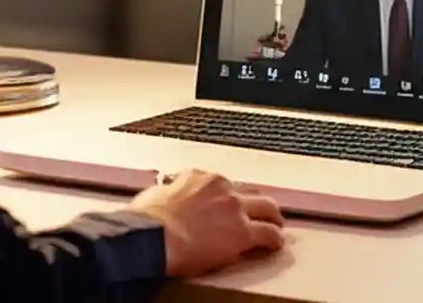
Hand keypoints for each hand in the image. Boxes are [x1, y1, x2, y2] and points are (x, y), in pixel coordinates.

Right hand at [128, 169, 284, 276]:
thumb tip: (161, 197)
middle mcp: (220, 187)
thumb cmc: (146, 220)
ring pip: (266, 207)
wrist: (153, 236)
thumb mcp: (155, 195)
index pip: (220, 184)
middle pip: (248, 191)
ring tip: (275, 225)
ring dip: (271, 217)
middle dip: (255, 202)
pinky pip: (268, 233)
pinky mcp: (242, 232)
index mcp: (198, 177)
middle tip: (260, 211)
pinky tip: (275, 244)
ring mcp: (234, 208)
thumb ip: (166, 193)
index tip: (224, 204)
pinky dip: (274, 239)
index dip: (225, 196)